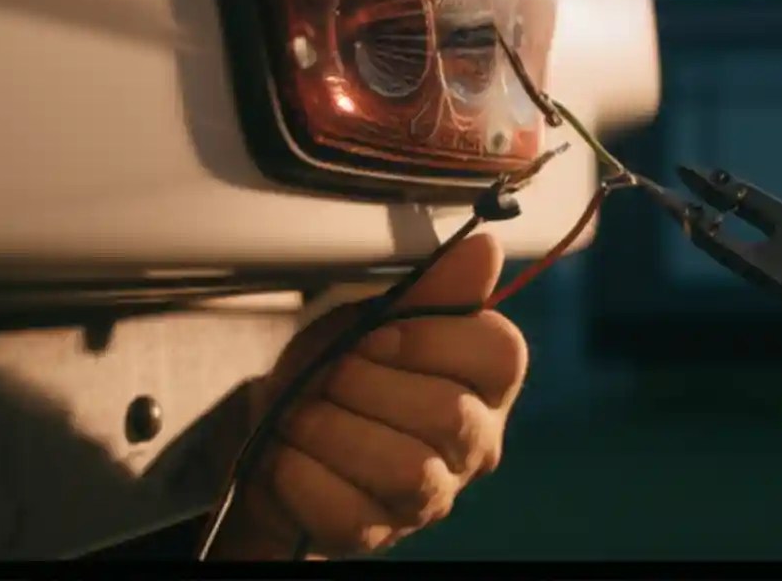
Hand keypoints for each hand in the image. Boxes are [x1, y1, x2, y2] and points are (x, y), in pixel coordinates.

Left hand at [211, 233, 527, 558]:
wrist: (280, 435)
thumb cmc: (340, 372)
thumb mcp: (377, 317)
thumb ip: (432, 288)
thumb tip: (485, 247)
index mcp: (484, 380)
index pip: (500, 354)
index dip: (434, 339)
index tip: (378, 335)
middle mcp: (474, 443)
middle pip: (449, 415)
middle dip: (368, 384)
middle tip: (330, 375)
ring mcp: (431, 496)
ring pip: (406, 471)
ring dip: (332, 430)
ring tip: (302, 416)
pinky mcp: (378, 534)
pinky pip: (347, 510)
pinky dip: (301, 474)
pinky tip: (290, 456)